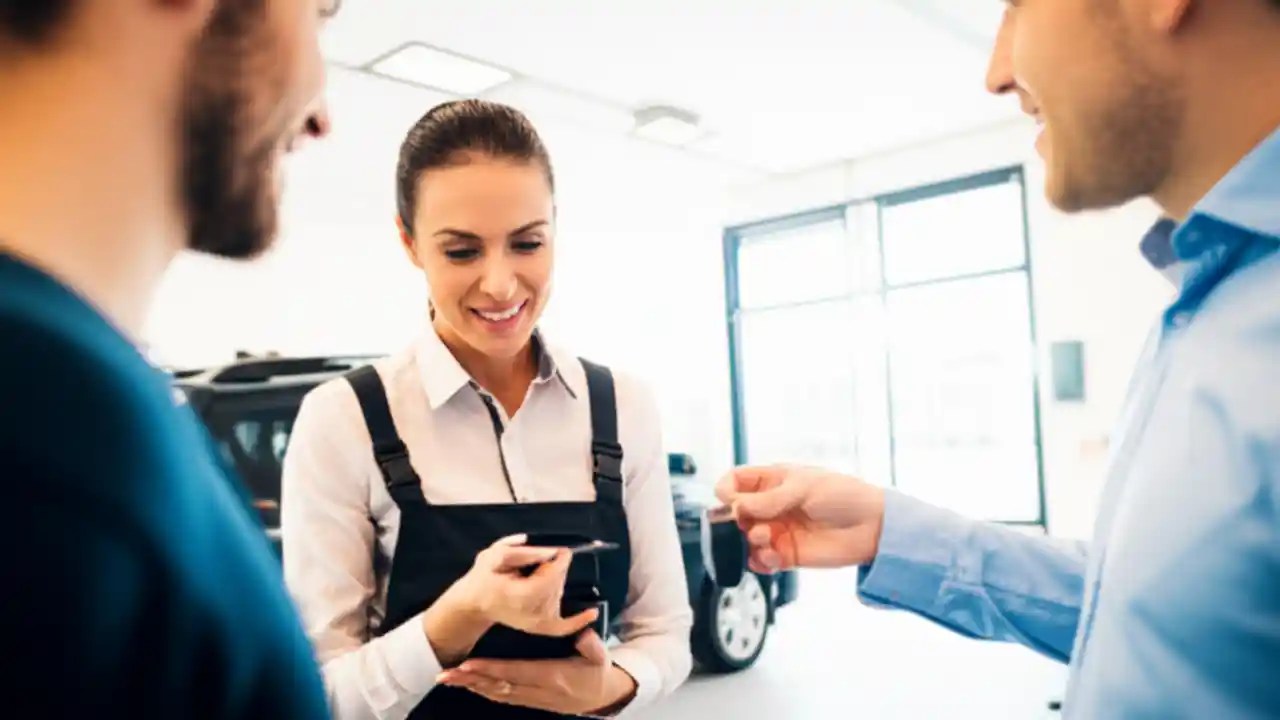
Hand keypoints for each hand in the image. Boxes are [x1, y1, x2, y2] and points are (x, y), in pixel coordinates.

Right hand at [424, 534, 598, 665]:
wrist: (475, 604)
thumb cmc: (483, 578)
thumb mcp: (493, 556)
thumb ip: (520, 551)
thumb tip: (549, 550)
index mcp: (522, 595)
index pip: (553, 572)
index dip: (558, 557)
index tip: (558, 549)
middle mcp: (534, 612)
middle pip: (557, 580)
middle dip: (551, 567)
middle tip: (531, 565)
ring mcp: (538, 623)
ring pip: (558, 590)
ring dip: (552, 579)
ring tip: (530, 577)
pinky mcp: (541, 628)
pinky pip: (565, 626)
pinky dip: (579, 620)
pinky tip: (592, 611)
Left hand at [437, 631, 637, 715]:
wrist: (604, 696)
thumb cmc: (598, 671)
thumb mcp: (601, 657)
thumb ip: (593, 645)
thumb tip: (583, 632)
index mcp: (554, 677)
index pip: (517, 672)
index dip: (492, 669)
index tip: (469, 664)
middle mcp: (539, 691)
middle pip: (499, 685)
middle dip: (471, 679)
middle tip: (446, 674)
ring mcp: (534, 698)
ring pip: (497, 693)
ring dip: (472, 686)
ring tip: (449, 678)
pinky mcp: (531, 701)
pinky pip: (504, 697)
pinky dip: (484, 691)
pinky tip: (469, 686)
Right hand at [715, 465, 885, 571]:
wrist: (872, 526)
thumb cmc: (842, 495)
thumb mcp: (803, 488)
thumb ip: (768, 500)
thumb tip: (734, 507)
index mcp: (773, 481)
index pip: (735, 482)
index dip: (726, 491)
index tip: (731, 501)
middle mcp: (770, 506)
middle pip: (734, 514)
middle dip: (734, 521)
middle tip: (744, 524)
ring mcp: (778, 531)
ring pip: (744, 539)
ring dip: (749, 541)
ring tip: (768, 538)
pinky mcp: (786, 555)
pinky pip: (761, 561)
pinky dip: (760, 561)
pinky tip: (774, 557)